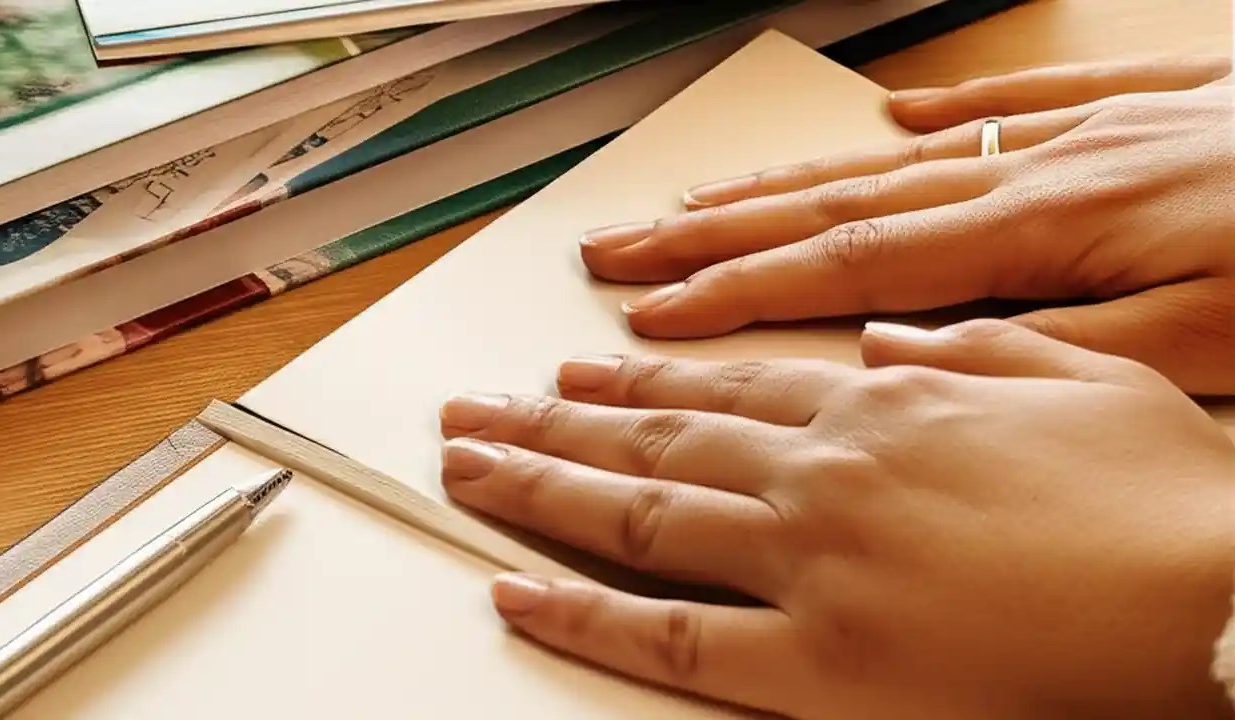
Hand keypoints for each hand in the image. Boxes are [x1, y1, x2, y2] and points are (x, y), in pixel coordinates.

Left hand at [439, 320, 1234, 718]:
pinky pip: (667, 640)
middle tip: (478, 410)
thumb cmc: (1158, 500)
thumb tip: (878, 345)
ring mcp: (808, 565)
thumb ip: (960, 355)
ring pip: (636, 517)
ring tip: (466, 467)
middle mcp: (822, 474)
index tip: (579, 373)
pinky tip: (515, 590)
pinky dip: (582, 613)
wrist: (1211, 600)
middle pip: (654, 441)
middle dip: (551, 423)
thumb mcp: (1074, 382)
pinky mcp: (816, 666)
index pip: (726, 387)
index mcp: (880, 408)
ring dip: (538, 488)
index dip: (640, 379)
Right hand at [578, 57, 1234, 394]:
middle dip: (718, 233)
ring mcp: (1090, 134)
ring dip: (793, 181)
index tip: (654, 316)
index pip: (850, 270)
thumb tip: (907, 351)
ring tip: (706, 196)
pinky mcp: (1148, 114)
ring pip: (906, 160)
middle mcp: (1043, 170)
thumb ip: (1048, 357)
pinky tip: (893, 114)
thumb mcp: (1207, 351)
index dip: (739, 294)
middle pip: (845, 205)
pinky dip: (945, 113)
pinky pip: (1023, 105)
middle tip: (623, 247)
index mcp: (1046, 230)